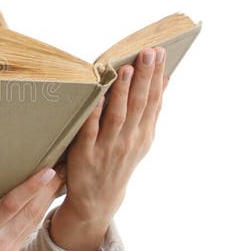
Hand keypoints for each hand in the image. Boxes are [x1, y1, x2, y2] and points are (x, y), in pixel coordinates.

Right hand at [0, 166, 63, 250]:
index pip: (10, 205)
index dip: (31, 187)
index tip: (47, 170)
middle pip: (29, 213)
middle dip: (49, 189)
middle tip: (64, 167)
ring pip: (33, 222)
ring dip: (48, 200)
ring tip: (60, 180)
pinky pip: (27, 232)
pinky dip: (38, 214)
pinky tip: (45, 202)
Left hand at [49, 46, 168, 250]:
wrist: (98, 199)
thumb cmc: (119, 160)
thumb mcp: (141, 138)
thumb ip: (151, 110)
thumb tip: (165, 78)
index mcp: (144, 134)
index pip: (153, 101)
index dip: (157, 76)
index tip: (160, 53)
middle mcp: (129, 140)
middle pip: (139, 104)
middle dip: (144, 77)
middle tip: (148, 52)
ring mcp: (108, 148)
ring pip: (117, 116)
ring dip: (122, 92)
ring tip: (125, 68)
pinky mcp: (86, 154)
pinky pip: (91, 131)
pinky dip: (95, 114)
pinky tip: (97, 96)